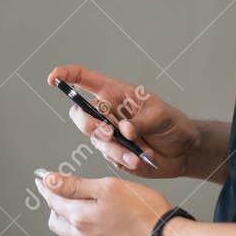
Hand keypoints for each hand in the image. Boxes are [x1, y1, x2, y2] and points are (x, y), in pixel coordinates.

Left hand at [36, 171, 170, 235]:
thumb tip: (48, 180)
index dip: (46, 186)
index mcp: (78, 217)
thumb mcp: (108, 187)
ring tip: (78, 208)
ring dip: (68, 221)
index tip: (41, 179)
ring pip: (69, 235)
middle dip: (55, 205)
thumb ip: (75, 185)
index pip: (53, 199)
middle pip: (56, 220)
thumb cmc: (142, 211)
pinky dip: (83, 233)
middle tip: (60, 192)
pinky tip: (95, 225)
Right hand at [46, 64, 199, 178]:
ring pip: (95, 139)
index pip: (84, 79)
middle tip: (109, 133)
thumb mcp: (160, 116)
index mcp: (115, 93)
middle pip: (79, 113)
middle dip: (89, 124)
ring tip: (134, 154)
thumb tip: (124, 130)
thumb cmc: (172, 124)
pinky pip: (108, 156)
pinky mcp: (112, 153)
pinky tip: (138, 160)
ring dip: (113, 147)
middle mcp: (107, 113)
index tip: (53, 78)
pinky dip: (122, 159)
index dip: (66, 75)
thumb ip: (140, 121)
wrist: (182, 152)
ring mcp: (108, 134)